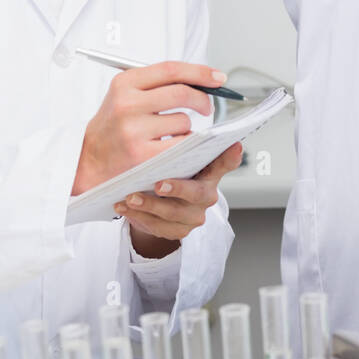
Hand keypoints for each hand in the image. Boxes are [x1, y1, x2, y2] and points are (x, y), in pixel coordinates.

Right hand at [71, 59, 224, 197]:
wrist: (89, 161)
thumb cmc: (113, 127)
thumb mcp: (125, 95)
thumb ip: (156, 84)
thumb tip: (200, 79)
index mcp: (124, 83)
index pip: (170, 70)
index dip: (199, 72)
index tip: (218, 77)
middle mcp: (127, 103)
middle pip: (182, 92)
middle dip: (202, 99)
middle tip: (206, 107)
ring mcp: (134, 130)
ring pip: (183, 121)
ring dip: (187, 128)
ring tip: (172, 133)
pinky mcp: (141, 154)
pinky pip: (180, 144)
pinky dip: (183, 144)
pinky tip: (174, 145)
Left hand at [114, 141, 243, 254]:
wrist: (161, 205)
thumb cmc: (172, 174)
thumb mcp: (180, 159)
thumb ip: (185, 146)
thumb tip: (184, 127)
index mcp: (210, 173)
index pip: (224, 163)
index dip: (230, 157)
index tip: (233, 145)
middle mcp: (206, 196)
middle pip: (197, 194)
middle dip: (177, 189)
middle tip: (158, 184)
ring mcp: (193, 216)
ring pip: (173, 214)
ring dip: (149, 206)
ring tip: (130, 197)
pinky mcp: (177, 231)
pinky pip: (158, 227)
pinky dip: (138, 217)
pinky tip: (124, 207)